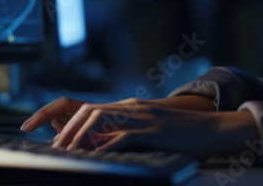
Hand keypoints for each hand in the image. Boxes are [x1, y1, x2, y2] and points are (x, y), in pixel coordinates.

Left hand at [23, 97, 258, 158]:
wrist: (213, 128)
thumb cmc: (183, 134)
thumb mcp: (151, 130)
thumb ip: (127, 133)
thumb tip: (102, 147)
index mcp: (129, 107)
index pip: (88, 108)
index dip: (65, 120)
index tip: (49, 136)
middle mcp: (132, 107)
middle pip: (88, 110)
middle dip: (65, 128)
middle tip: (52, 147)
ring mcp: (142, 116)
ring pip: (100, 118)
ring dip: (79, 135)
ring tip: (67, 151)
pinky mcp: (153, 129)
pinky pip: (123, 134)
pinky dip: (106, 145)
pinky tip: (95, 155)